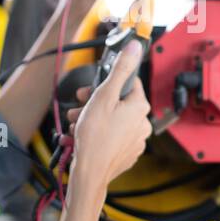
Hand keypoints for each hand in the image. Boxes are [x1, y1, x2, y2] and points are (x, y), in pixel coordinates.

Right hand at [70, 42, 151, 187]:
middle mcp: (143, 124)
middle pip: (119, 102)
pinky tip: (84, 136)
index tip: (92, 88)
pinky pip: (113, 137)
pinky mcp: (127, 153)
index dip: (107, 83)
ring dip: (93, 117)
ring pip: (114, 120)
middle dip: (95, 102)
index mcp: (141, 107)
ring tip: (76, 123)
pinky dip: (99, 133)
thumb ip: (120, 70)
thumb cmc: (95, 136)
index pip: (129, 82)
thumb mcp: (103, 95)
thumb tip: (135, 47)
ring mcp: (136, 141)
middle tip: (79, 106)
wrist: (90, 173)